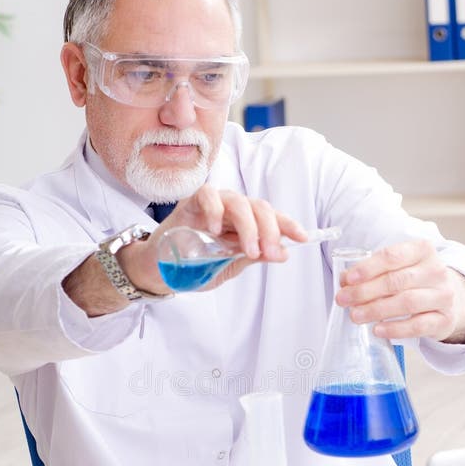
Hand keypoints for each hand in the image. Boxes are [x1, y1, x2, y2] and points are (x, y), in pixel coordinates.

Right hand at [123, 185, 307, 292]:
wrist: (160, 269)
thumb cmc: (194, 265)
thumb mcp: (229, 266)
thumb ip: (253, 257)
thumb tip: (283, 254)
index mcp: (246, 223)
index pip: (272, 218)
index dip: (289, 224)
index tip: (303, 237)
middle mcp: (233, 209)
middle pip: (259, 208)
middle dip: (270, 230)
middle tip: (269, 253)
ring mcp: (213, 203)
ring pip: (239, 202)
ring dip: (248, 227)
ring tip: (248, 250)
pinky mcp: (191, 202)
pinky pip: (207, 196)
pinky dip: (214, 211)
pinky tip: (215, 231)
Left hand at [335, 240, 464, 343]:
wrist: (449, 301)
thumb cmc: (415, 282)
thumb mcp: (397, 269)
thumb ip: (372, 272)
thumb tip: (345, 281)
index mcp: (422, 251)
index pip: (392, 256)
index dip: (368, 268)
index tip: (348, 279)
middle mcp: (436, 271)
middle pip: (397, 281)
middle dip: (366, 291)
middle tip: (344, 300)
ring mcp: (443, 295)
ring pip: (407, 302)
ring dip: (377, 310)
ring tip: (356, 316)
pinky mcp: (444, 319)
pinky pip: (418, 325)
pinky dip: (395, 329)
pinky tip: (378, 329)